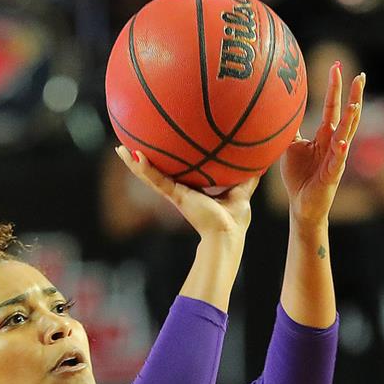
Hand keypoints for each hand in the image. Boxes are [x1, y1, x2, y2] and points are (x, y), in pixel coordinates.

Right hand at [114, 145, 258, 242]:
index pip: (177, 173)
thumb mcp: (243, 191)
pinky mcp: (174, 196)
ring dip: (134, 163)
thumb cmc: (234, 220)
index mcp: (192, 191)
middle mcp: (179, 191)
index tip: (159, 150)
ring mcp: (174, 194)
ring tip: (120, 149)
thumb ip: (249, 176)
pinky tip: (132, 155)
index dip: (168, 162)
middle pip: (158, 173)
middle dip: (143, 161)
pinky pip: (156, 179)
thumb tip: (263, 160)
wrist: (226, 235)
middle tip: (128, 148)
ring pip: (150, 176)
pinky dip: (143, 169)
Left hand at [281, 63, 366, 226]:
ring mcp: (336, 158)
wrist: (300, 205)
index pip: (332, 106)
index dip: (334, 87)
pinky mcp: (332, 175)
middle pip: (346, 115)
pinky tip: (343, 141)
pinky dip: (340, 151)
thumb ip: (291, 128)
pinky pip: (337, 161)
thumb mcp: (291, 146)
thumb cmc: (298, 176)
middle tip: (361, 75)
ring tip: (356, 104)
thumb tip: (281, 107)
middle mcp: (334, 143)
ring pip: (346, 135)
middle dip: (354, 96)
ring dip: (352, 120)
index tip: (337, 66)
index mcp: (324, 135)